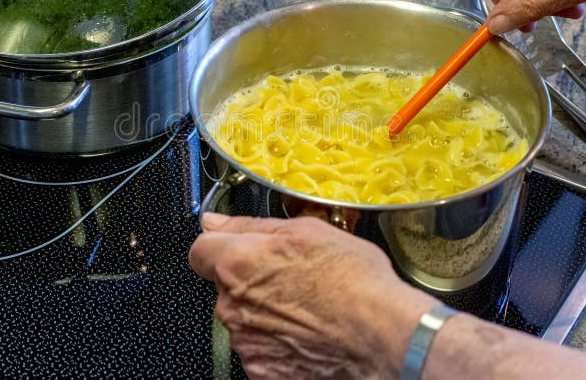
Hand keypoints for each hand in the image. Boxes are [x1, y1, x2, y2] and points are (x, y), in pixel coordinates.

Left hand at [189, 214, 437, 378]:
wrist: (384, 338)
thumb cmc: (355, 283)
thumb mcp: (306, 231)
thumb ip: (250, 225)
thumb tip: (217, 221)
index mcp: (238, 264)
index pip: (200, 249)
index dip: (221, 245)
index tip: (239, 246)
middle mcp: (233, 307)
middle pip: (226, 286)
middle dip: (250, 279)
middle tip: (291, 275)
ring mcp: (247, 344)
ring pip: (244, 318)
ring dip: (265, 311)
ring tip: (308, 305)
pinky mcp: (264, 372)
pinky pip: (261, 349)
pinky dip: (278, 341)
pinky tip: (308, 331)